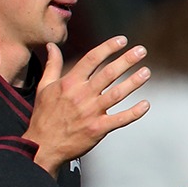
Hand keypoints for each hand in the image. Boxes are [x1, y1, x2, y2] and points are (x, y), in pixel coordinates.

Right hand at [26, 38, 150, 170]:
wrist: (42, 146)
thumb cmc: (43, 116)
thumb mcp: (43, 88)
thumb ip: (52, 66)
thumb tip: (51, 46)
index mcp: (69, 84)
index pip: (92, 59)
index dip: (108, 47)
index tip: (122, 40)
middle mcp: (81, 96)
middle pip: (109, 73)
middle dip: (127, 60)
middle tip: (141, 51)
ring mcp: (91, 112)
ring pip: (117, 93)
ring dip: (134, 82)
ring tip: (146, 72)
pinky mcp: (98, 128)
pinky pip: (120, 119)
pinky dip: (134, 112)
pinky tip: (145, 104)